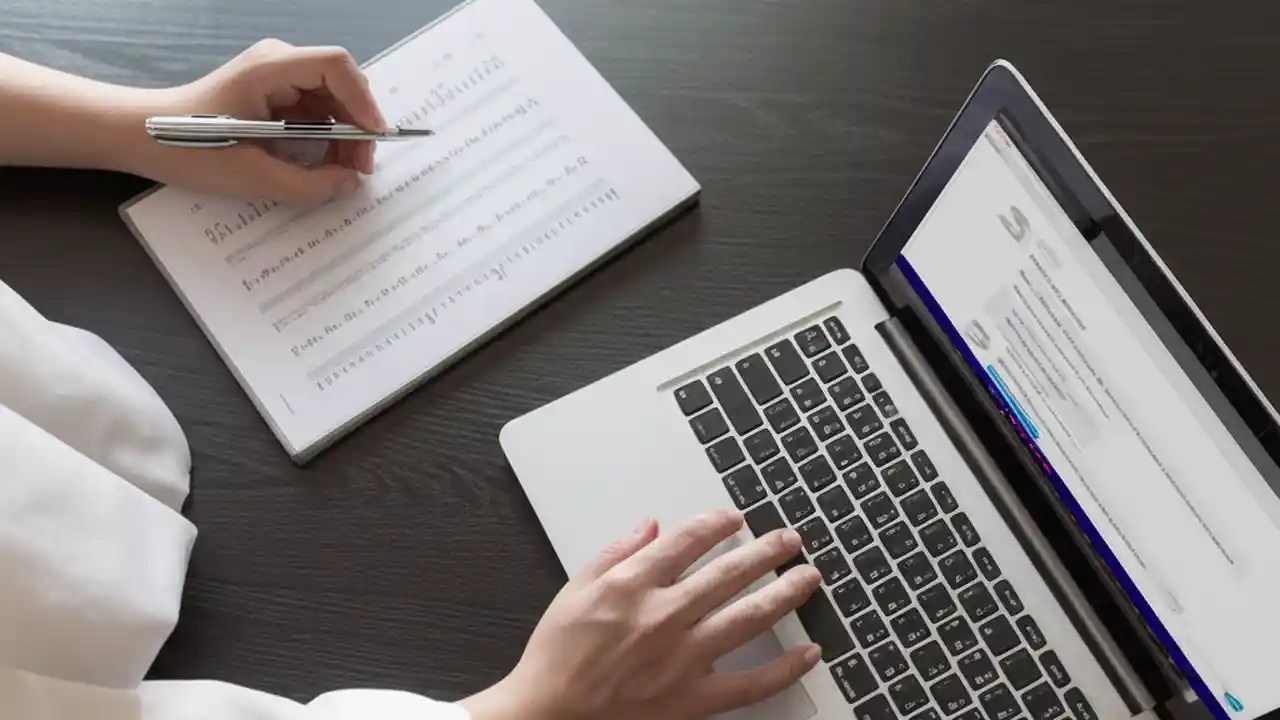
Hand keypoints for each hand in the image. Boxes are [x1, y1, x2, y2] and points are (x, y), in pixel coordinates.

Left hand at [129, 39, 386, 204]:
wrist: (140, 136)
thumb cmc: (188, 149)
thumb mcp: (252, 175)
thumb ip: (308, 184)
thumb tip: (349, 182)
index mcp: (270, 69)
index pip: (335, 66)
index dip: (363, 102)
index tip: (374, 139)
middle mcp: (277, 63)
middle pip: (340, 83)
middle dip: (357, 125)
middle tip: (360, 167)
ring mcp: (275, 77)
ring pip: (331, 99)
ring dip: (344, 135)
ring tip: (343, 171)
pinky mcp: (271, 94)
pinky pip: (313, 111)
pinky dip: (326, 137)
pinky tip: (323, 164)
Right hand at [460, 510, 822, 719]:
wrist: (547, 714)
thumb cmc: (557, 656)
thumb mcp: (574, 589)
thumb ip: (615, 553)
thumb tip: (651, 526)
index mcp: (632, 585)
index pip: (688, 542)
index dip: (717, 523)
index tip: (735, 517)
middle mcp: (663, 616)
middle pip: (728, 573)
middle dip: (766, 551)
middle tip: (790, 538)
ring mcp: (683, 658)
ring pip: (748, 617)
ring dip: (785, 593)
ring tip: (809, 576)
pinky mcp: (693, 697)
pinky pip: (751, 683)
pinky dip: (785, 668)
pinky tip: (810, 651)